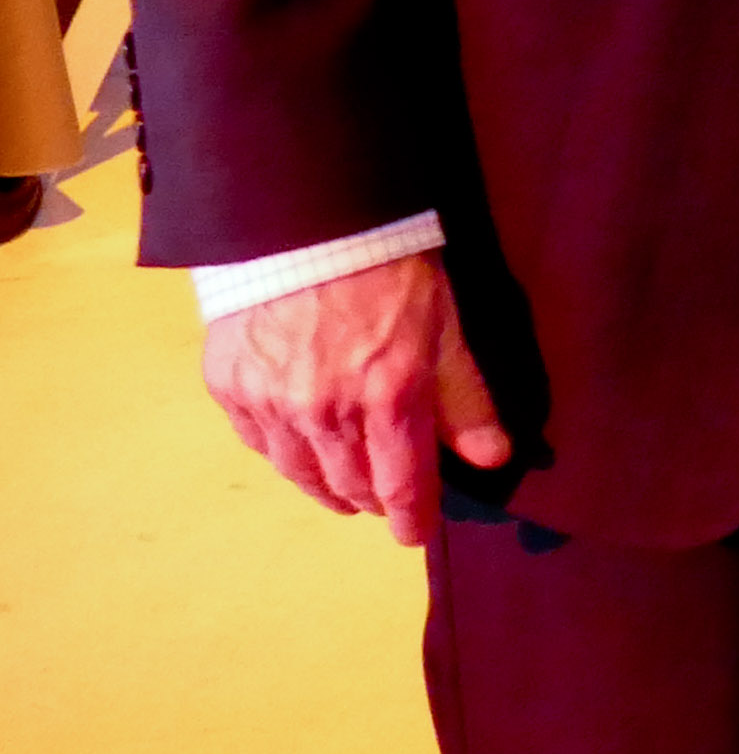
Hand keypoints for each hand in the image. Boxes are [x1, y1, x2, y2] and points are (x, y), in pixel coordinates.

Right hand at [201, 253, 510, 548]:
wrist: (304, 220)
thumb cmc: (390, 267)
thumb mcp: (446, 326)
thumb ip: (465, 399)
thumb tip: (493, 458)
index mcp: (387, 400)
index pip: (401, 485)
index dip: (412, 517)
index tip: (416, 533)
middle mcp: (325, 415)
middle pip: (350, 486)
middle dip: (373, 500)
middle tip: (386, 500)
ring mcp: (271, 405)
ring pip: (301, 474)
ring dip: (329, 486)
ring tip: (346, 487)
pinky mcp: (230, 388)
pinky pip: (261, 443)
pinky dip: (286, 453)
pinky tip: (300, 446)